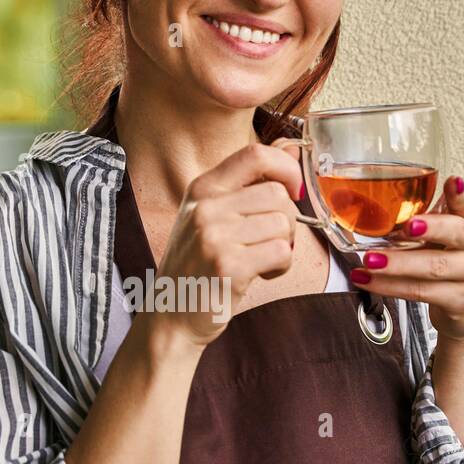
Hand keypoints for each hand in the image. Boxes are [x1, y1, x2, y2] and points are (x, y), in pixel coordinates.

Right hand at [151, 139, 302, 348]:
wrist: (170, 316)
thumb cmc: (197, 267)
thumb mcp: (212, 217)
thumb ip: (248, 184)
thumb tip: (290, 147)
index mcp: (202, 189)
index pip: (254, 154)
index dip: (286, 167)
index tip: (292, 189)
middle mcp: (205, 207)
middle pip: (277, 193)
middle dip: (287, 220)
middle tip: (271, 241)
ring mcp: (214, 236)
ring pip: (283, 223)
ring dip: (284, 246)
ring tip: (262, 260)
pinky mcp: (228, 266)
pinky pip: (281, 252)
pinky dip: (281, 266)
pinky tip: (262, 274)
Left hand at [349, 175, 463, 342]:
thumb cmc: (450, 264)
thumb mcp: (442, 236)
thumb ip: (422, 220)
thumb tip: (371, 207)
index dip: (461, 194)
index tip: (453, 182)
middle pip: (456, 234)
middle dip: (431, 229)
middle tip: (407, 227)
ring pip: (435, 268)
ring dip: (398, 264)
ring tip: (369, 260)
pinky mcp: (461, 302)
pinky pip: (422, 292)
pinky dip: (390, 287)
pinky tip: (368, 280)